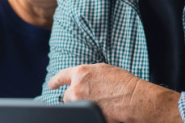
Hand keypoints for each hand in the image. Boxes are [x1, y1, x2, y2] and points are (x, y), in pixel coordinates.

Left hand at [48, 63, 181, 122]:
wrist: (133, 98)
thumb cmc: (123, 83)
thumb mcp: (103, 70)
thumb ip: (88, 74)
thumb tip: (80, 79)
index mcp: (80, 73)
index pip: (61, 76)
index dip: (55, 81)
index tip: (51, 85)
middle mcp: (77, 88)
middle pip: (67, 96)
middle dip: (74, 97)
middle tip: (88, 98)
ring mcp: (80, 103)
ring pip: (74, 106)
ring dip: (81, 105)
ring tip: (98, 104)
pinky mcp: (86, 114)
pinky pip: (82, 114)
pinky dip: (89, 112)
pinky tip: (100, 111)